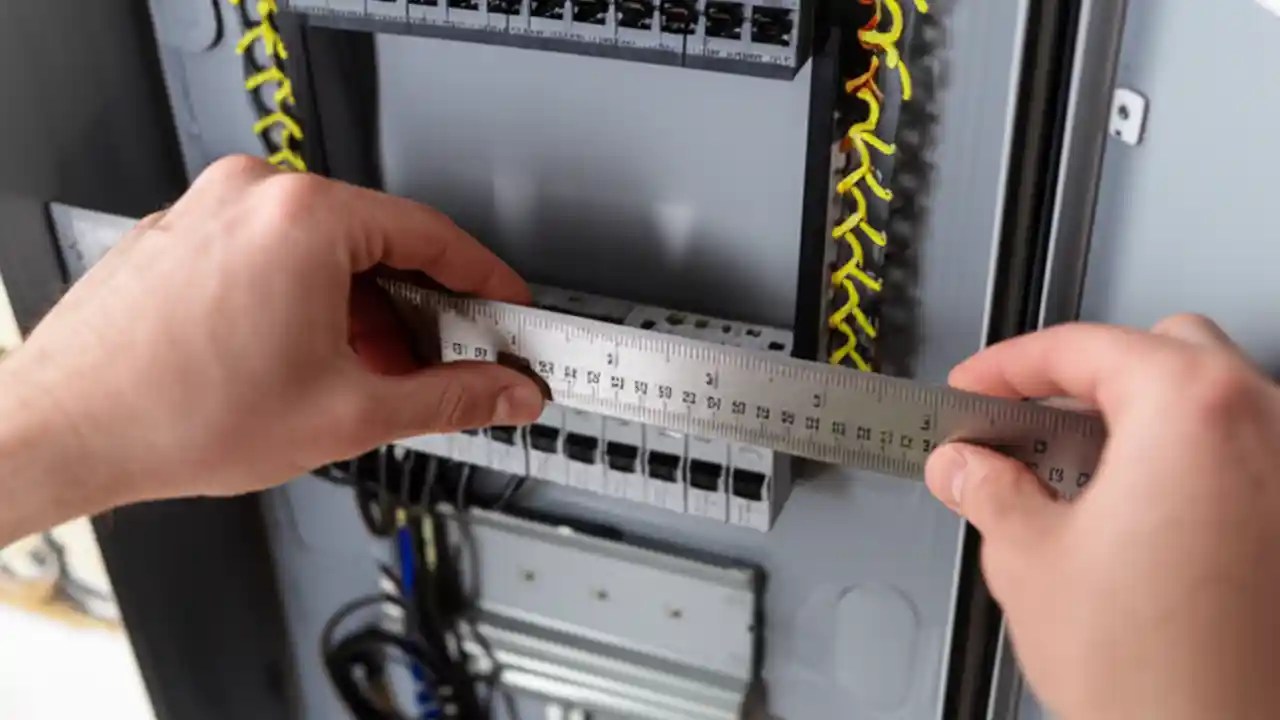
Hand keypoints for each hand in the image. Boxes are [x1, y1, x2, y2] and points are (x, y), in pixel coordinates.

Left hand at [0, 156, 544, 541]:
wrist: (62, 429)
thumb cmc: (173, 414)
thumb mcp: (349, 415)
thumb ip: (450, 399)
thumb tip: (505, 393)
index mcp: (306, 218)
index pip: (434, 236)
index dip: (485, 281)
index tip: (507, 307)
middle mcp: (257, 195)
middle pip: (378, 241)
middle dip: (420, 309)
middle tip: (450, 360)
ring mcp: (212, 206)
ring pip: (325, 249)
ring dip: (363, 309)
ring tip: (371, 374)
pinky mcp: (186, 230)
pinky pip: (274, 252)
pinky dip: (310, 299)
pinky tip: (314, 357)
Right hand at [925, 315, 1279, 718]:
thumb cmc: (1157, 678)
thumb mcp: (1029, 561)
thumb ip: (989, 490)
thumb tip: (966, 467)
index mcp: (1193, 411)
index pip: (1086, 346)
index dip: (1010, 366)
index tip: (976, 389)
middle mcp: (1265, 427)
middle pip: (1166, 353)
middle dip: (1090, 378)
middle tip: (1030, 423)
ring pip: (1214, 405)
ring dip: (1141, 422)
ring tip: (1076, 478)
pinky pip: (1245, 461)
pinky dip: (1188, 467)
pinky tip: (1137, 519)